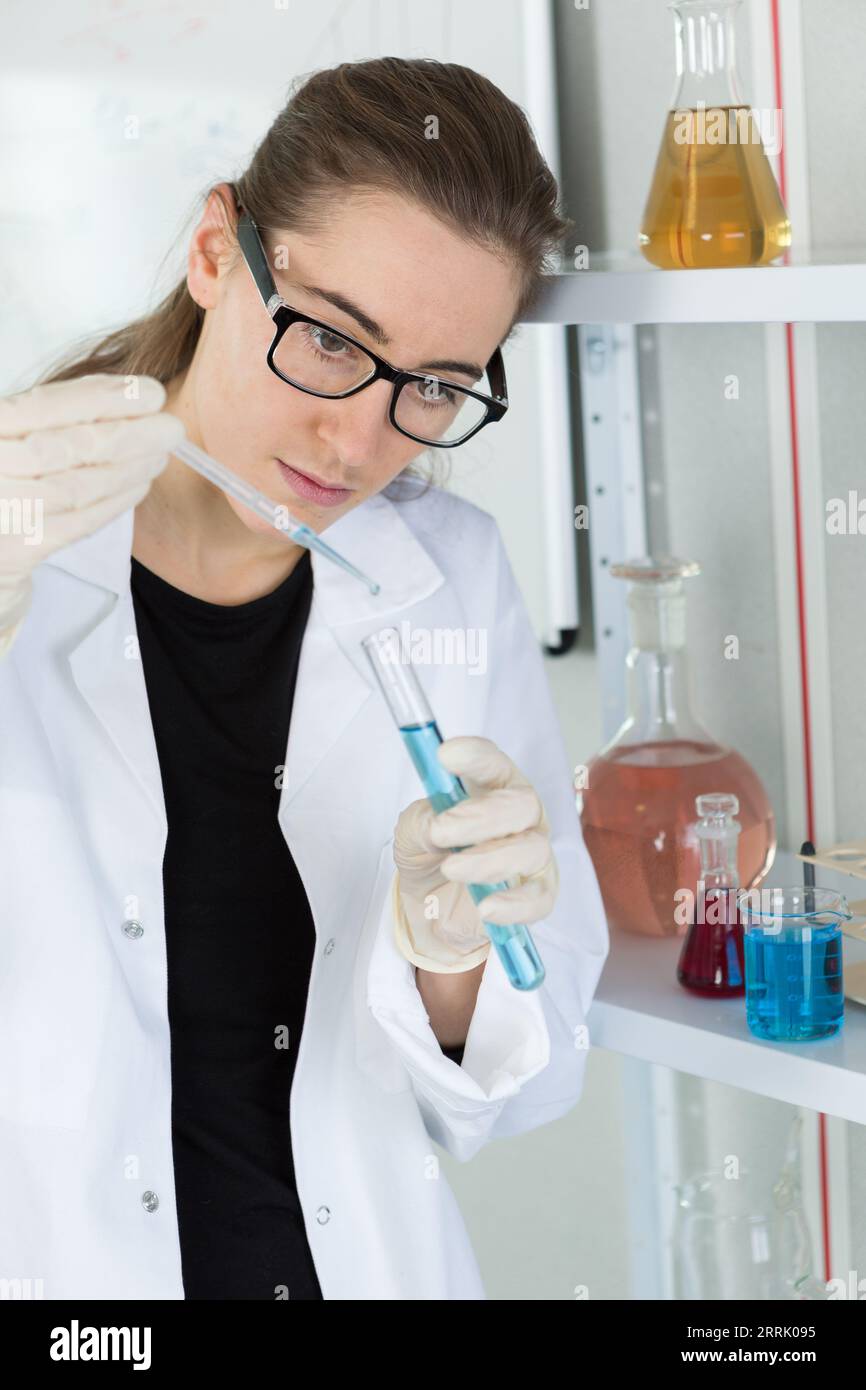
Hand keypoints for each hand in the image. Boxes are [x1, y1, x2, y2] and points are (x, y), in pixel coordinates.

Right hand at [0, 373, 185, 655]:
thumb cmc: (4, 480)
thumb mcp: (14, 437)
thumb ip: (53, 415)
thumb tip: (125, 391)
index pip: (44, 406)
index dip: (103, 398)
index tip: (152, 393)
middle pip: (64, 449)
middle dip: (128, 436)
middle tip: (172, 430)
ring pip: (75, 489)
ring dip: (127, 471)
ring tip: (160, 457)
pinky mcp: (13, 554)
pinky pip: (74, 526)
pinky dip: (112, 505)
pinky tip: (139, 488)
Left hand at [392, 735, 559, 971]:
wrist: (431, 905)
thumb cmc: (429, 852)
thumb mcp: (412, 832)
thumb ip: (423, 822)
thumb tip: (438, 824)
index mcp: (492, 786)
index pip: (493, 763)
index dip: (476, 757)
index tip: (446, 755)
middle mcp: (521, 814)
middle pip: (521, 804)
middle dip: (482, 817)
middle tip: (442, 831)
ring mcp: (533, 853)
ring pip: (531, 849)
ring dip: (488, 860)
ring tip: (450, 868)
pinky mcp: (536, 893)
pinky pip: (538, 898)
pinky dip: (515, 904)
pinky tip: (487, 908)